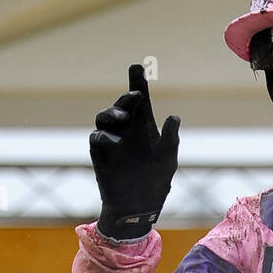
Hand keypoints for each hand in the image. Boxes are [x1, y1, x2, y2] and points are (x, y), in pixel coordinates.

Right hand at [90, 63, 180, 239]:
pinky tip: (114, 141)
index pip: (140, 101)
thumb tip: (175, 117)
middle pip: (122, 105)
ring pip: (105, 116)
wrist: (139, 207)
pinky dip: (103, 136)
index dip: (138, 82)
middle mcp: (126, 129)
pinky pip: (97, 138)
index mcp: (144, 126)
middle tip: (136, 95)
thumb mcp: (167, 159)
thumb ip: (171, 138)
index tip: (138, 66)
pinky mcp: (100, 153)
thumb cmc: (156, 181)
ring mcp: (111, 139)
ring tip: (124, 118)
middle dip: (127, 97)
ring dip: (113, 112)